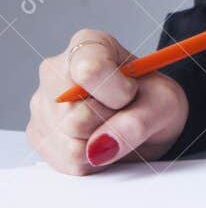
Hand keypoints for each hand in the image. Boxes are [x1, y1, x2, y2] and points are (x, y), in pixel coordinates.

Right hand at [28, 28, 188, 173]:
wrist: (145, 119)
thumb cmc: (152, 100)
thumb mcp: (164, 103)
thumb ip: (140, 120)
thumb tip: (102, 144)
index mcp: (88, 45)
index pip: (89, 71)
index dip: (117, 93)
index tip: (131, 93)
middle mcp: (55, 71)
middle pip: (76, 117)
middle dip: (109, 124)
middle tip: (123, 112)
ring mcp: (41, 104)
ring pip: (71, 145)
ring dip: (101, 146)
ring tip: (111, 126)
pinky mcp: (39, 136)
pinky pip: (67, 162)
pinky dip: (92, 160)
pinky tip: (99, 141)